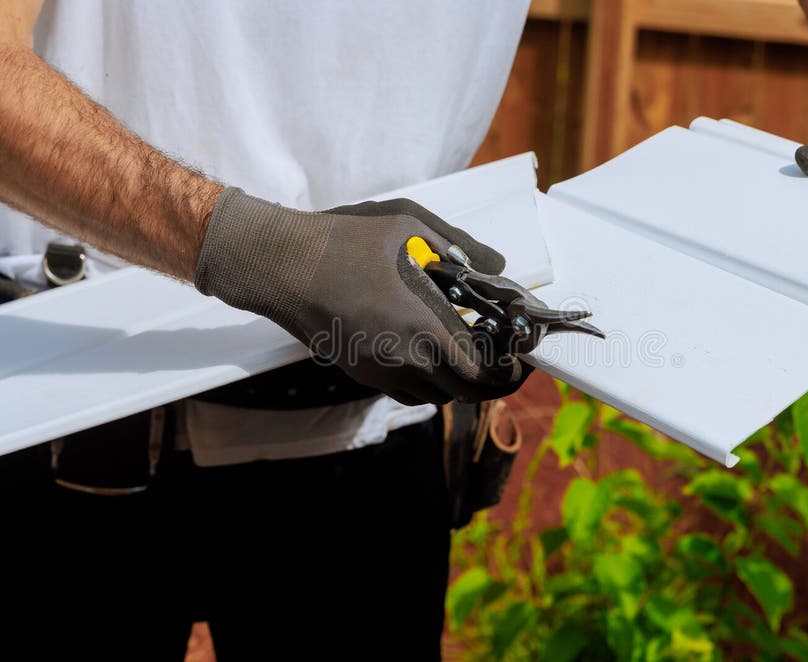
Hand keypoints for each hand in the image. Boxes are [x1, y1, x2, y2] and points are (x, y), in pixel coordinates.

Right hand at [194, 190, 530, 404]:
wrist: (278, 265)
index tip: (521, 360)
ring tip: (468, 355)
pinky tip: (429, 353)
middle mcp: (402, 360)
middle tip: (502, 359)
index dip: (508, 373)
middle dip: (490, 382)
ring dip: (457, 383)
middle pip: (462, 394)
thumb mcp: (406, 225)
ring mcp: (378, 372)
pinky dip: (428, 382)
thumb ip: (458, 246)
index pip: (479, 373)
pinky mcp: (359, 372)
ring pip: (434, 397)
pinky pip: (406, 391)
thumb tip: (496, 265)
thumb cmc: (340, 241)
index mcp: (420, 327)